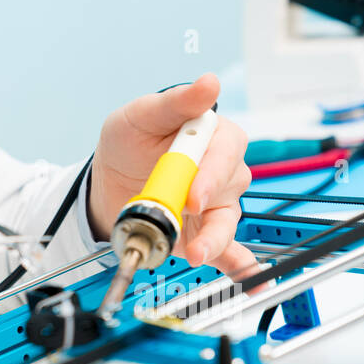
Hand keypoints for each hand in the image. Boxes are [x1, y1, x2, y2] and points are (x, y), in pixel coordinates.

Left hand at [87, 73, 255, 279]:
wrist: (108, 181)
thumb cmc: (128, 142)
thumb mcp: (140, 115)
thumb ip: (175, 102)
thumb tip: (209, 82)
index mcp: (212, 136)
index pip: (226, 150)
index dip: (213, 172)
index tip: (195, 190)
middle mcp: (221, 171)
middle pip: (231, 186)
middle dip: (210, 203)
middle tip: (187, 211)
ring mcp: (216, 205)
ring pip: (227, 222)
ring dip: (214, 240)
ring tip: (194, 253)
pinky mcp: (206, 233)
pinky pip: (231, 252)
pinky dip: (244, 268)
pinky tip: (255, 281)